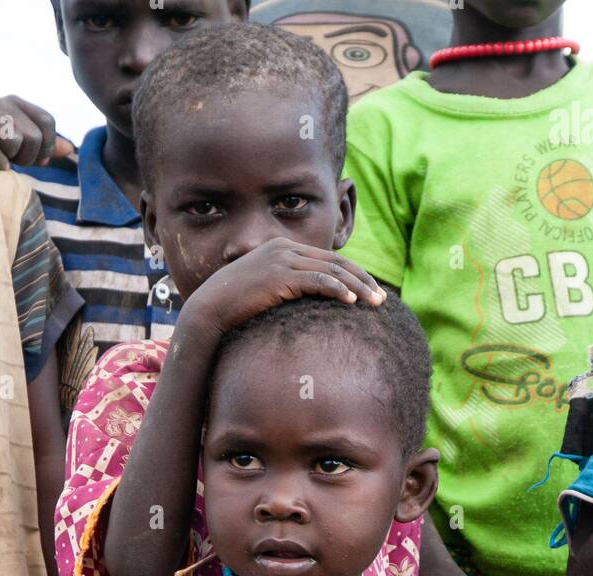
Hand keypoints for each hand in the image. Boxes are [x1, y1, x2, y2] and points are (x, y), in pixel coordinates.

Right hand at [0, 95, 65, 169]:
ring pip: (15, 142)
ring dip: (9, 159)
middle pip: (34, 136)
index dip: (47, 146)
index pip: (47, 121)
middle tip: (12, 160)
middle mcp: (0, 101)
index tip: (37, 160)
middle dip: (27, 158)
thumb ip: (43, 146)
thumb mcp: (18, 146)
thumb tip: (69, 149)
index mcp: (15, 103)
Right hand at [184, 237, 384, 339]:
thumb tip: (306, 305)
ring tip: (375, 303)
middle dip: (363, 280)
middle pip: (336, 262)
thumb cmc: (235, 307)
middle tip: (382, 299)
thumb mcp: (265, 292)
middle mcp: (285, 249)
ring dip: (358, 287)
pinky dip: (338, 290)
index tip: (370, 291)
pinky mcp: (280, 276)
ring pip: (332, 271)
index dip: (354, 274)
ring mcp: (282, 260)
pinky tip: (352, 302)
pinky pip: (318, 281)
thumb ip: (286, 289)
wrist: (210, 309)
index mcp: (284, 248)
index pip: (328, 259)